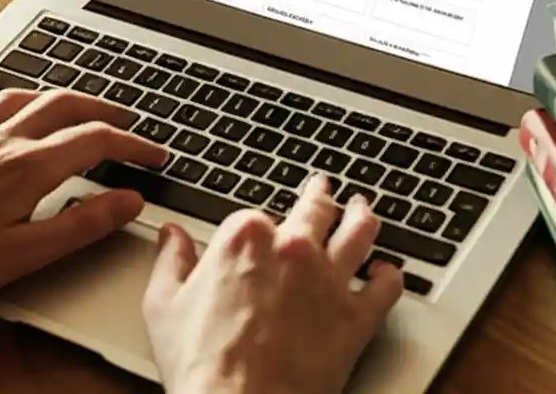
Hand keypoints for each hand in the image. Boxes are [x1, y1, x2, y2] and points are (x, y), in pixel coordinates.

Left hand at [0, 89, 165, 382]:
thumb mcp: (25, 255)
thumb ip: (83, 224)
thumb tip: (127, 201)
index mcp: (25, 168)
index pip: (96, 140)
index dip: (135, 144)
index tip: (156, 153)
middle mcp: (0, 142)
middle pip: (67, 104)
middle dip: (107, 110)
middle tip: (130, 123)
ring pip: (30, 96)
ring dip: (68, 98)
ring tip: (85, 110)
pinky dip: (25, 101)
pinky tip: (23, 114)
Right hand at [142, 175, 403, 393]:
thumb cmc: (202, 364)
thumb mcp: (164, 305)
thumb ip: (172, 261)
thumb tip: (173, 236)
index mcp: (246, 237)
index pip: (256, 214)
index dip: (257, 226)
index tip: (260, 229)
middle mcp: (294, 248)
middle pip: (316, 210)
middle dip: (321, 197)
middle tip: (324, 191)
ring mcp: (330, 279)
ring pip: (360, 232)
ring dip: (363, 216)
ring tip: (363, 210)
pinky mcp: (357, 315)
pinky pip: (387, 286)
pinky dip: (390, 275)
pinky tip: (388, 271)